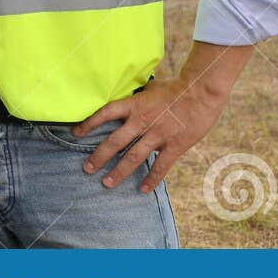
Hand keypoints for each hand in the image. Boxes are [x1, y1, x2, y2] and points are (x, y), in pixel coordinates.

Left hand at [78, 44, 249, 191]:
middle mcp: (142, 121)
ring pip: (133, 157)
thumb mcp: (150, 88)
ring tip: (106, 183)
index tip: (76, 134)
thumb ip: (138, 97)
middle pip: (115, 141)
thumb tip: (128, 95)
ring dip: (118, 171)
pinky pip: (160, 166)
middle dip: (99, 156)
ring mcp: (158, 135)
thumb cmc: (176, 87)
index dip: (89, 124)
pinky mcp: (175, 146)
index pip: (105, 114)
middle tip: (86, 169)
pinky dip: (151, 179)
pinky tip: (142, 189)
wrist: (202, 92)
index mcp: (134, 105)